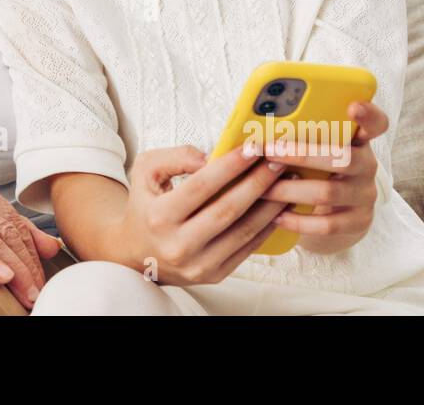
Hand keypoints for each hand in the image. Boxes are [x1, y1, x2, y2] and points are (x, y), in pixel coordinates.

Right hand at [0, 165, 60, 309]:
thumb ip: (2, 231)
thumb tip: (51, 245)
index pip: (11, 218)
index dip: (32, 250)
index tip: (46, 276)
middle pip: (2, 229)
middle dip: (27, 264)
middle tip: (40, 291)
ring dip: (14, 270)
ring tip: (27, 295)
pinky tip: (1, 278)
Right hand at [115, 144, 290, 286]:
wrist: (138, 253)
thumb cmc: (145, 207)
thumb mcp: (146, 172)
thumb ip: (175, 157)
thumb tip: (210, 156)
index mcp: (158, 217)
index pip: (201, 186)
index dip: (230, 166)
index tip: (252, 148)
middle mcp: (178, 245)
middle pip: (228, 209)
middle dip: (258, 182)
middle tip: (278, 162)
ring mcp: (198, 264)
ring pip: (243, 231)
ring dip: (270, 204)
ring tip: (286, 182)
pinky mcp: (214, 275)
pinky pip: (247, 248)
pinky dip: (266, 226)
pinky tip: (277, 207)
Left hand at [258, 100, 386, 253]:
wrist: (335, 216)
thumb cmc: (315, 171)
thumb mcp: (315, 150)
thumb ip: (300, 136)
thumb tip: (256, 128)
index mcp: (358, 140)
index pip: (375, 123)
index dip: (368, 115)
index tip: (353, 106)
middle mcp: (367, 165)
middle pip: (343, 157)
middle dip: (301, 154)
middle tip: (269, 151)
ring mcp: (365, 195)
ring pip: (328, 192)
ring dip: (290, 190)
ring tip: (261, 189)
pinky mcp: (358, 222)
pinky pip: (328, 224)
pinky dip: (298, 220)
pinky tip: (276, 216)